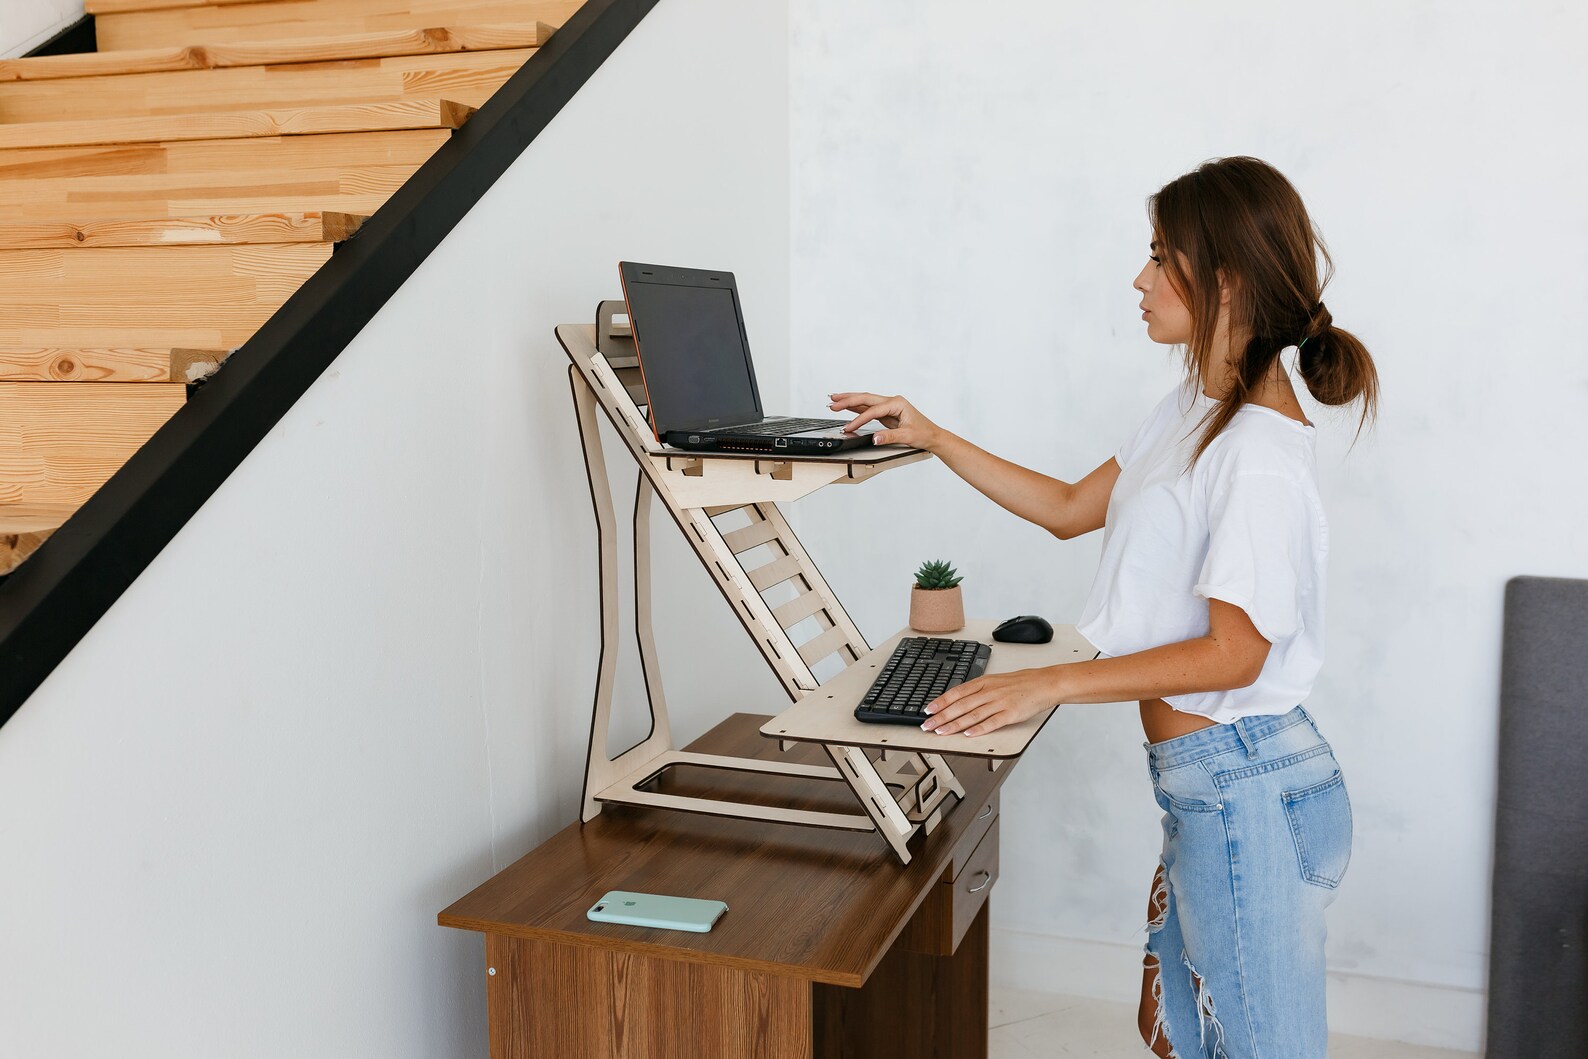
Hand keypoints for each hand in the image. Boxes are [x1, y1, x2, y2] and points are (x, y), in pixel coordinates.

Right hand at [826, 392, 945, 449]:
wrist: (932, 436)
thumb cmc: (924, 433)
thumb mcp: (907, 436)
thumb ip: (889, 437)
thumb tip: (874, 438)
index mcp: (897, 403)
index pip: (873, 411)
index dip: (859, 419)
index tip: (849, 427)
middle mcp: (892, 402)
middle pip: (866, 398)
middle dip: (848, 400)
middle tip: (833, 402)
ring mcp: (888, 406)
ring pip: (865, 400)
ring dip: (849, 400)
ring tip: (834, 399)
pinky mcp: (886, 413)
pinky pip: (868, 407)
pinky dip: (856, 407)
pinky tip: (847, 405)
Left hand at [919, 667, 1064, 736]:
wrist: (1044, 683)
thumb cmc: (1020, 683)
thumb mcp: (995, 681)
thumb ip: (978, 690)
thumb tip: (958, 699)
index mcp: (984, 683)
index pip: (957, 693)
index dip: (940, 702)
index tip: (928, 710)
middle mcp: (989, 692)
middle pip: (960, 705)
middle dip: (941, 716)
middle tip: (927, 726)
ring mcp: (1000, 703)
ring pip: (972, 715)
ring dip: (955, 725)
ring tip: (941, 732)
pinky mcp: (1010, 714)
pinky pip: (992, 722)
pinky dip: (979, 729)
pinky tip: (968, 734)